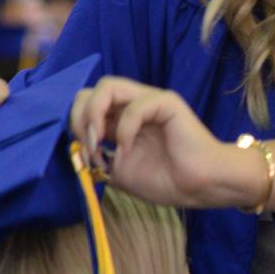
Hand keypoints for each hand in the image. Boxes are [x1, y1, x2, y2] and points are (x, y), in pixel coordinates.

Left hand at [69, 77, 246, 208]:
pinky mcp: (167, 102)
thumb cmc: (166, 181)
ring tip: (100, 141)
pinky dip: (125, 129)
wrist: (198, 187)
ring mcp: (149, 101)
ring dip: (94, 115)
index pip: (85, 106)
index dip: (76, 127)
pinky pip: (135, 105)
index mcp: (120, 120)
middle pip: (89, 92)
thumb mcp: (119, 172)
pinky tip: (128, 149)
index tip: (85, 157)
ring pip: (107, 86)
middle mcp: (132, 105)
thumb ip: (99, 157)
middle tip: (90, 146)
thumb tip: (77, 150)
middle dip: (79, 119)